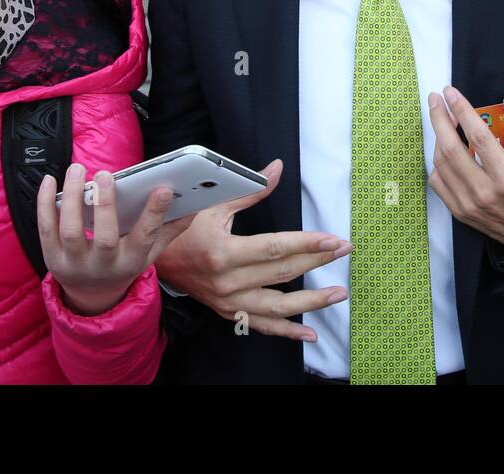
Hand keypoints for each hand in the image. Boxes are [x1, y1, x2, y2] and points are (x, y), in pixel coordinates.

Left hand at [37, 163, 193, 315]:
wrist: (90, 296)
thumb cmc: (124, 263)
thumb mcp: (149, 253)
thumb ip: (170, 230)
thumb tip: (195, 206)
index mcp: (131, 262)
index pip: (145, 238)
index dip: (155, 214)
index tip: (164, 188)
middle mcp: (103, 265)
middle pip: (104, 238)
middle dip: (105, 205)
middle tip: (105, 174)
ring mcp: (74, 263)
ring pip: (71, 231)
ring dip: (72, 198)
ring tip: (77, 169)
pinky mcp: (51, 256)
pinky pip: (46, 228)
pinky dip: (46, 203)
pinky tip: (50, 180)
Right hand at [154, 160, 351, 341]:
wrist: (158, 263)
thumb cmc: (184, 230)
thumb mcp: (214, 206)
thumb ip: (251, 190)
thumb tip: (276, 169)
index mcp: (224, 253)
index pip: (275, 248)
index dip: (307, 243)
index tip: (333, 240)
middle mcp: (229, 282)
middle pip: (283, 273)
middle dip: (318, 261)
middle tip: (345, 250)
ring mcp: (230, 302)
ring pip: (279, 306)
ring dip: (312, 302)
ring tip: (338, 293)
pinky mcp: (231, 313)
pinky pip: (264, 326)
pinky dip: (288, 332)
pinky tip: (310, 334)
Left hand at [428, 85, 503, 258]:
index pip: (477, 135)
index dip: (461, 110)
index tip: (451, 92)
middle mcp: (484, 192)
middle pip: (450, 148)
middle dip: (439, 119)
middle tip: (434, 99)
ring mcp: (469, 204)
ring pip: (441, 164)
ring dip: (437, 138)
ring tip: (442, 120)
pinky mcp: (460, 212)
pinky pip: (438, 183)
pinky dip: (438, 163)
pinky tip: (445, 150)